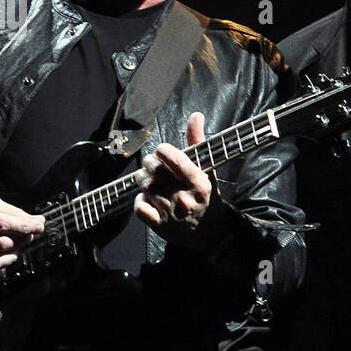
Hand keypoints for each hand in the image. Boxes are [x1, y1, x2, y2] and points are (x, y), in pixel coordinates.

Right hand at [0, 193, 43, 273]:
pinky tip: (3, 255)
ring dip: (13, 251)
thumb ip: (13, 212)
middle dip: (21, 238)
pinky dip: (2, 264)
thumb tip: (37, 221)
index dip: (24, 226)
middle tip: (25, 231)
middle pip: (2, 243)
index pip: (1, 224)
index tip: (39, 226)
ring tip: (12, 242)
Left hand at [134, 111, 214, 249]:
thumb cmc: (208, 198)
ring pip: (145, 186)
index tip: (163, 152)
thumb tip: (195, 116)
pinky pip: (139, 207)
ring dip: (142, 178)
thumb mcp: (208, 171)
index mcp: (200, 183)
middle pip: (155, 170)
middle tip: (152, 164)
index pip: (174, 158)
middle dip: (150, 162)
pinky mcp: (160, 226)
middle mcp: (185, 198)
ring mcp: (172, 213)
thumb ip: (199, 143)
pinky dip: (139, 200)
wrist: (211, 234)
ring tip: (147, 177)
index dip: (163, 150)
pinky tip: (146, 197)